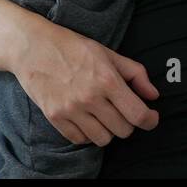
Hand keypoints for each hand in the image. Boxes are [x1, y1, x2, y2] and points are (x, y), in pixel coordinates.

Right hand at [13, 23, 159, 145]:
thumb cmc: (72, 47)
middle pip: (123, 130)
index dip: (150, 120)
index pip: (138, 114)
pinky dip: (87, 134)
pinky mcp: (55, 118)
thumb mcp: (107, 53)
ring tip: (103, 115)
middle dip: (127, 122)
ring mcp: (71, 110)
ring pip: (103, 139)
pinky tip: (86, 119)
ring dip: (108, 130)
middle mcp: (90, 98)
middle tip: (121, 111)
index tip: (151, 117)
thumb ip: (135, 73)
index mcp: (107, 80)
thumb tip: (153, 95)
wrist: (33, 47)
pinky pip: (80, 140)